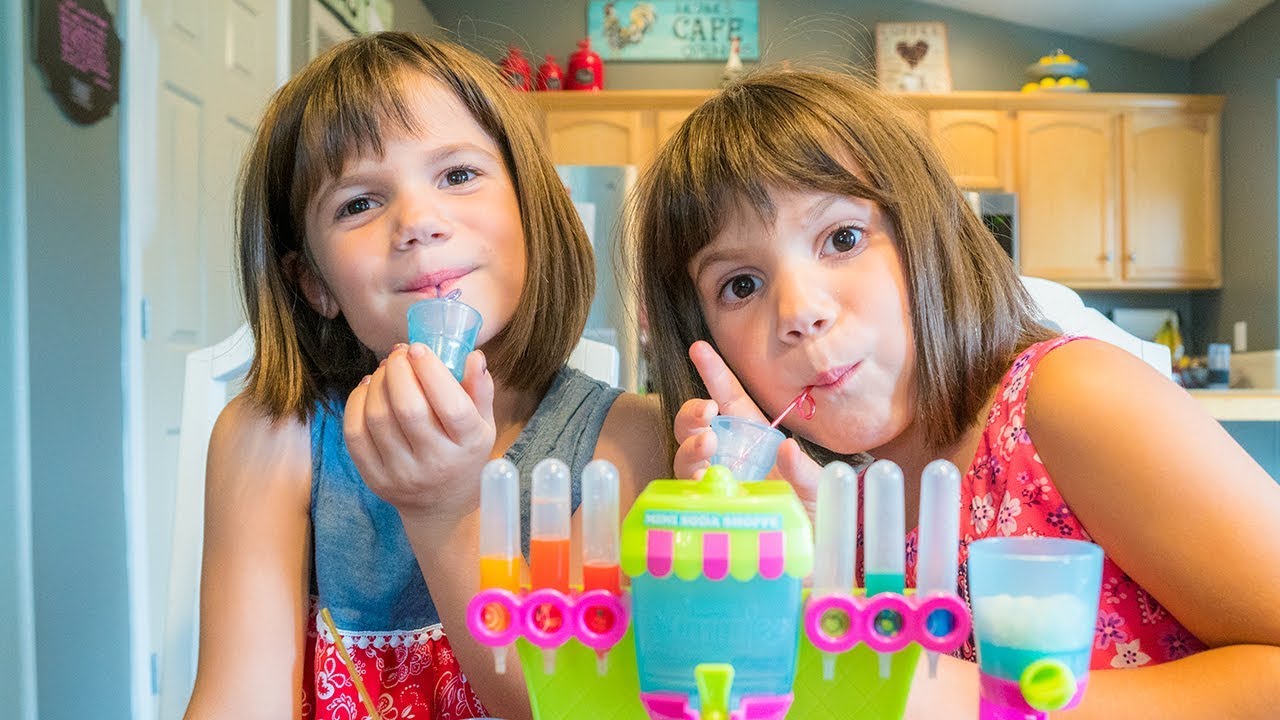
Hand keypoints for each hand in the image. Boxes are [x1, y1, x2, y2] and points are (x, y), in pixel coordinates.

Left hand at [344, 343, 495, 526]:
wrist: (442, 505)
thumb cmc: (464, 454)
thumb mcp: (484, 424)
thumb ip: (481, 390)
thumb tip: (473, 356)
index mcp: (468, 445)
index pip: (451, 406)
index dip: (431, 372)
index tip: (419, 349)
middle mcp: (436, 463)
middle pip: (408, 409)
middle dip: (398, 371)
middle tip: (399, 354)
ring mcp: (402, 474)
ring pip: (378, 418)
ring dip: (377, 383)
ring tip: (386, 368)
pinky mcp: (375, 479)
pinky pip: (355, 434)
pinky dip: (356, 403)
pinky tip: (368, 388)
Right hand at [679, 341, 822, 511]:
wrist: (811, 558)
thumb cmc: (813, 517)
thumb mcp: (817, 489)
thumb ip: (804, 471)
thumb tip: (787, 448)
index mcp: (755, 442)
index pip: (731, 400)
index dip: (714, 374)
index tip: (699, 348)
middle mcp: (730, 460)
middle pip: (697, 428)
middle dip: (692, 414)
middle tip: (705, 412)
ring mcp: (716, 487)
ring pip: (685, 461)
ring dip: (690, 448)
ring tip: (707, 444)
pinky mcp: (709, 515)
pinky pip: (688, 498)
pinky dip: (690, 488)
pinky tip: (701, 484)